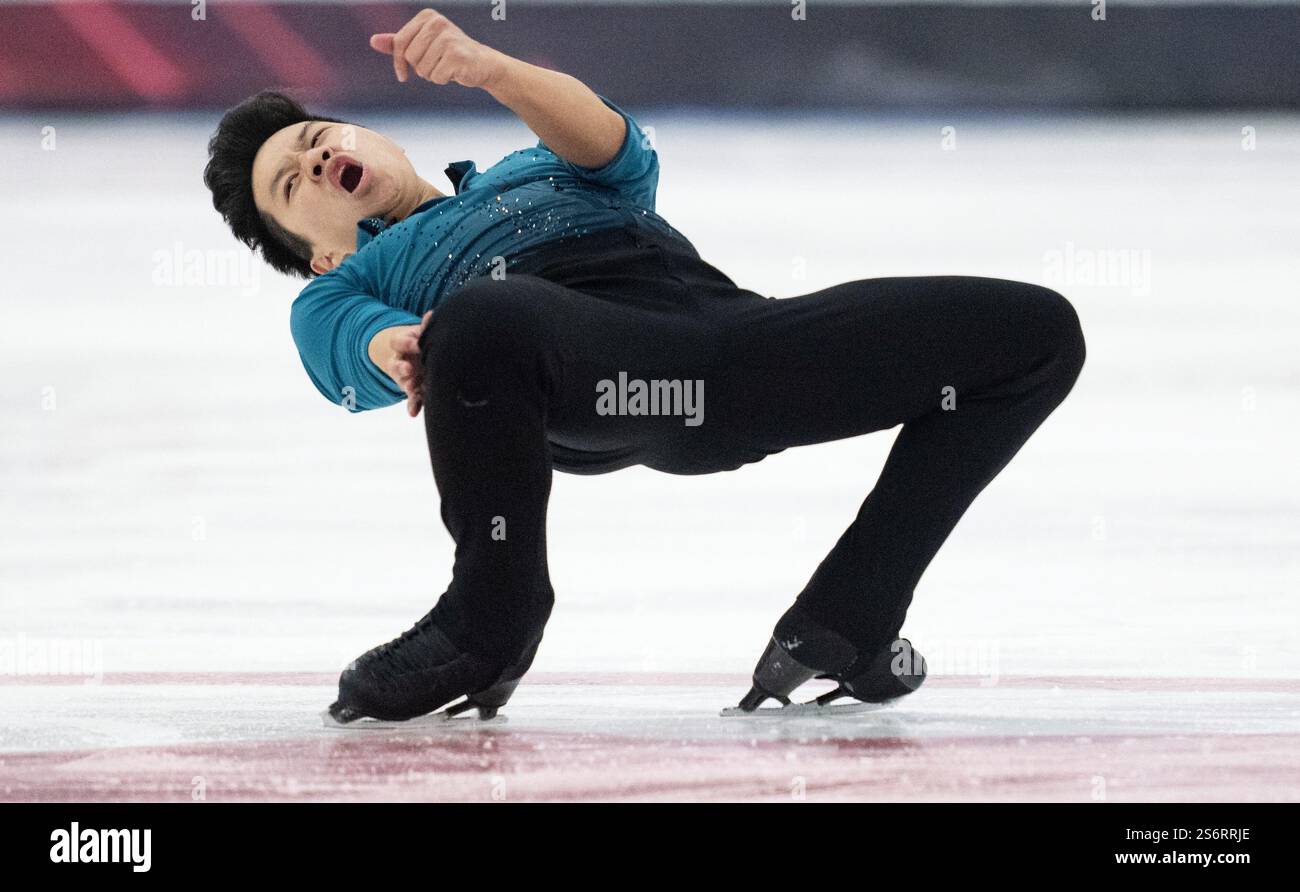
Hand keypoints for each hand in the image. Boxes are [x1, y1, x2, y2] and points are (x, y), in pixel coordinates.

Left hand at [369, 9, 505, 87]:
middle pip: (410, 56)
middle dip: (420, 68)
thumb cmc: (449, 54)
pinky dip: (443, 79)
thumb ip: (398, 43)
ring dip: (432, 74)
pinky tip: (454, 72)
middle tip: (436, 64)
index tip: (402, 74)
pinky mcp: (456, 55)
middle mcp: (438, 23)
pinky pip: (436, 77)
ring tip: (446, 66)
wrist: (482, 64)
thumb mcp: (422, 45)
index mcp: (427, 16)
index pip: (399, 42)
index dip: (398, 62)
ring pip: (422, 69)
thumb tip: (373, 41)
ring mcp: (448, 38)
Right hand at [373, 312, 434, 416]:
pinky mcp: (412, 389)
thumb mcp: (421, 331)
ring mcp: (405, 376)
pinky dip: (412, 405)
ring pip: (402, 382)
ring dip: (407, 386)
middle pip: (396, 365)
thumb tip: (431, 315)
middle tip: (409, 370)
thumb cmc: (422, 339)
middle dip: (402, 368)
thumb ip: (426, 326)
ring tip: (412, 389)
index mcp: (401, 343)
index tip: (416, 343)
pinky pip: (412, 398)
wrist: (415, 353)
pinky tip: (413, 413)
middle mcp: (400, 360)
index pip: (399, 341)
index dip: (407, 342)